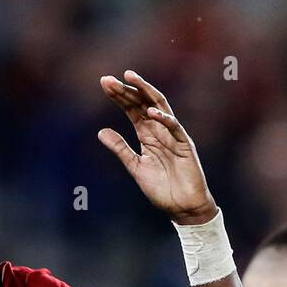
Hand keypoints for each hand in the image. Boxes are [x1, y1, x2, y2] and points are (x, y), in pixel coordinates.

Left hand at [98, 70, 216, 223]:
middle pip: (142, 103)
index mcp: (147, 135)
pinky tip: (151, 113)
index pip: (132, 109)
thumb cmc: (162, 188)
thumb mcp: (136, 167)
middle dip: (126, 90)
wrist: (183, 207)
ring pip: (159, 107)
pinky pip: (175, 128)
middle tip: (108, 80)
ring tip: (130, 79)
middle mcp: (160, 130)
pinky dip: (164, 119)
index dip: (119, 96)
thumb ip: (120, 149)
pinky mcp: (185, 145)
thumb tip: (100, 132)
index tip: (104, 83)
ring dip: (145, 92)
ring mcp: (173, 135)